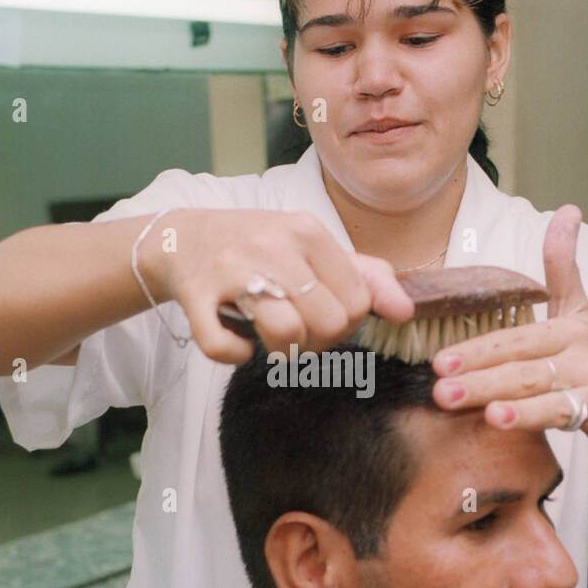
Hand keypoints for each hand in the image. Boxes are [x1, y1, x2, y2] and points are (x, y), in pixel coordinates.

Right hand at [142, 208, 414, 362]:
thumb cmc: (258, 249)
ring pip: (285, 331)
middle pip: (326, 321)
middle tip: (298, 334)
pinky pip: (224, 346)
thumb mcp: (312, 248)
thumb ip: (364, 276)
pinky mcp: (196, 295)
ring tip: (271, 340)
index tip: (322, 319)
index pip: (355, 302)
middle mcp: (274, 246)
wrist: (182, 237)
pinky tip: (238, 345)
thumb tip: (406, 311)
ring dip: (282, 351)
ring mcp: (232, 270)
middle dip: (317, 342)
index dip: (345, 324)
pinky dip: (235, 355)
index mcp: (308, 232)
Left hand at [430, 204, 587, 454]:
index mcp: (565, 333)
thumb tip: (567, 209)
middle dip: (483, 384)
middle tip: (442, 395)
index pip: (514, 342)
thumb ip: (562, 266)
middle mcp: (583, 360)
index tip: (440, 362)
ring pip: (561, 404)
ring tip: (493, 418)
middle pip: (527, 374)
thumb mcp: (580, 309)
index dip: (478, 350)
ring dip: (529, 411)